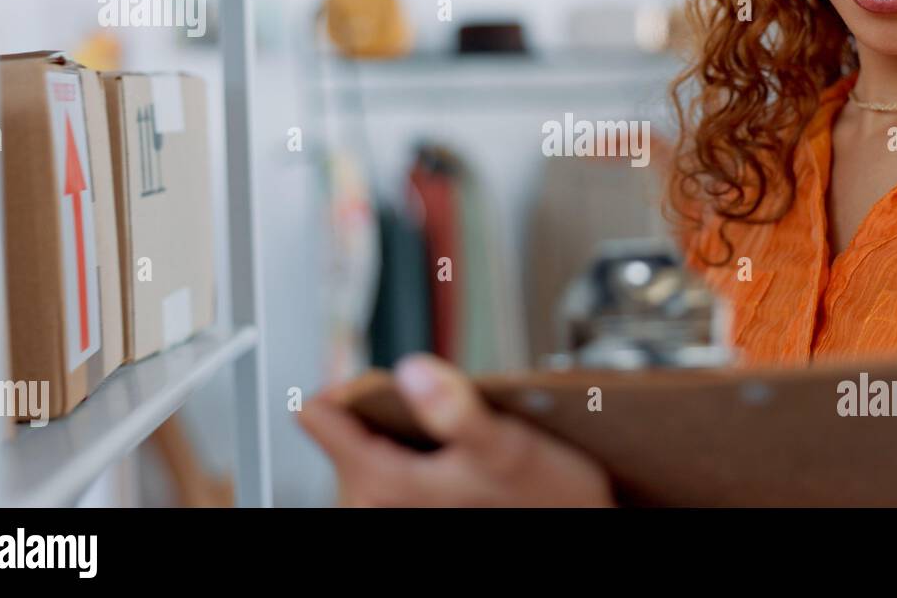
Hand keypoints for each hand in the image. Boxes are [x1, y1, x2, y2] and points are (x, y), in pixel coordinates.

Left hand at [298, 353, 616, 506]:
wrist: (576, 526)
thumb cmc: (546, 500)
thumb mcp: (508, 446)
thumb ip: (457, 408)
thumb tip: (413, 371)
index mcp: (380, 481)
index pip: (319, 414)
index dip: (358, 385)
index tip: (401, 385)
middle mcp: (371, 502)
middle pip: (345, 425)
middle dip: (392, 408)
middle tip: (447, 419)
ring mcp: (388, 507)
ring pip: (370, 441)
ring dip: (409, 428)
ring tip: (457, 438)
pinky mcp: (409, 506)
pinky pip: (391, 460)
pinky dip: (420, 447)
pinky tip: (459, 454)